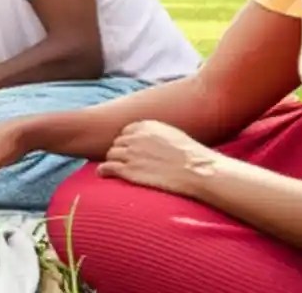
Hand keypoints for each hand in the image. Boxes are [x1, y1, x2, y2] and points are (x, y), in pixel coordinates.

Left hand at [97, 121, 219, 197]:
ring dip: (113, 161)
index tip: (131, 151)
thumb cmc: (192, 156)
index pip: (126, 132)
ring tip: (115, 168)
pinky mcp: (128, 170)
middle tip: (125, 162)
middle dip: (120, 152)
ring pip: (111, 155)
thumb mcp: (173, 135)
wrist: (198, 171)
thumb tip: (150, 140)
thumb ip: (156, 135)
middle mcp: (135, 137)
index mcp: (146, 126)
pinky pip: (107, 167)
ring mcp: (130, 153)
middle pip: (118, 143)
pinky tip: (103, 174)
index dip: (128, 142)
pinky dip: (103, 170)